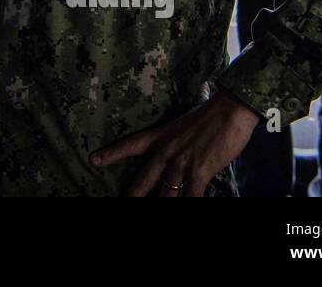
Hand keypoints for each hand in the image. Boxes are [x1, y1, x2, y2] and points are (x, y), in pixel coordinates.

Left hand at [89, 92, 260, 196]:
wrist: (229, 110)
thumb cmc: (209, 113)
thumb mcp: (182, 123)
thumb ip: (175, 138)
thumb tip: (175, 147)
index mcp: (161, 136)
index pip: (131, 144)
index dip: (112, 154)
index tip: (93, 160)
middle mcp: (167, 151)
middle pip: (144, 178)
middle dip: (132, 194)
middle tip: (121, 202)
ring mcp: (182, 163)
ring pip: (165, 194)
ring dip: (161, 205)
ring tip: (150, 212)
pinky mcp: (199, 171)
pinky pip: (192, 196)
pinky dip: (189, 203)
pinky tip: (187, 207)